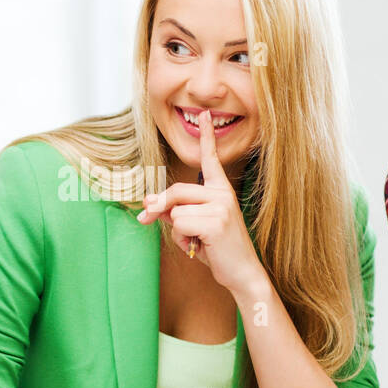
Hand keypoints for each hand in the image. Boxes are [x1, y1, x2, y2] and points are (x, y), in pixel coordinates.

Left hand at [136, 109, 262, 293]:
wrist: (241, 273)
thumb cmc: (217, 249)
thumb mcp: (192, 227)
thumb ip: (173, 211)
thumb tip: (148, 203)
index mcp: (221, 190)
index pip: (211, 160)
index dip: (207, 137)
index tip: (205, 114)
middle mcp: (223, 194)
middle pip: (176, 190)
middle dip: (159, 208)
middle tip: (145, 220)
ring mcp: (221, 207)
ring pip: (175, 211)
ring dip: (176, 231)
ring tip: (196, 241)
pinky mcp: (216, 222)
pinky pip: (179, 224)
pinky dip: (182, 239)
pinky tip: (199, 247)